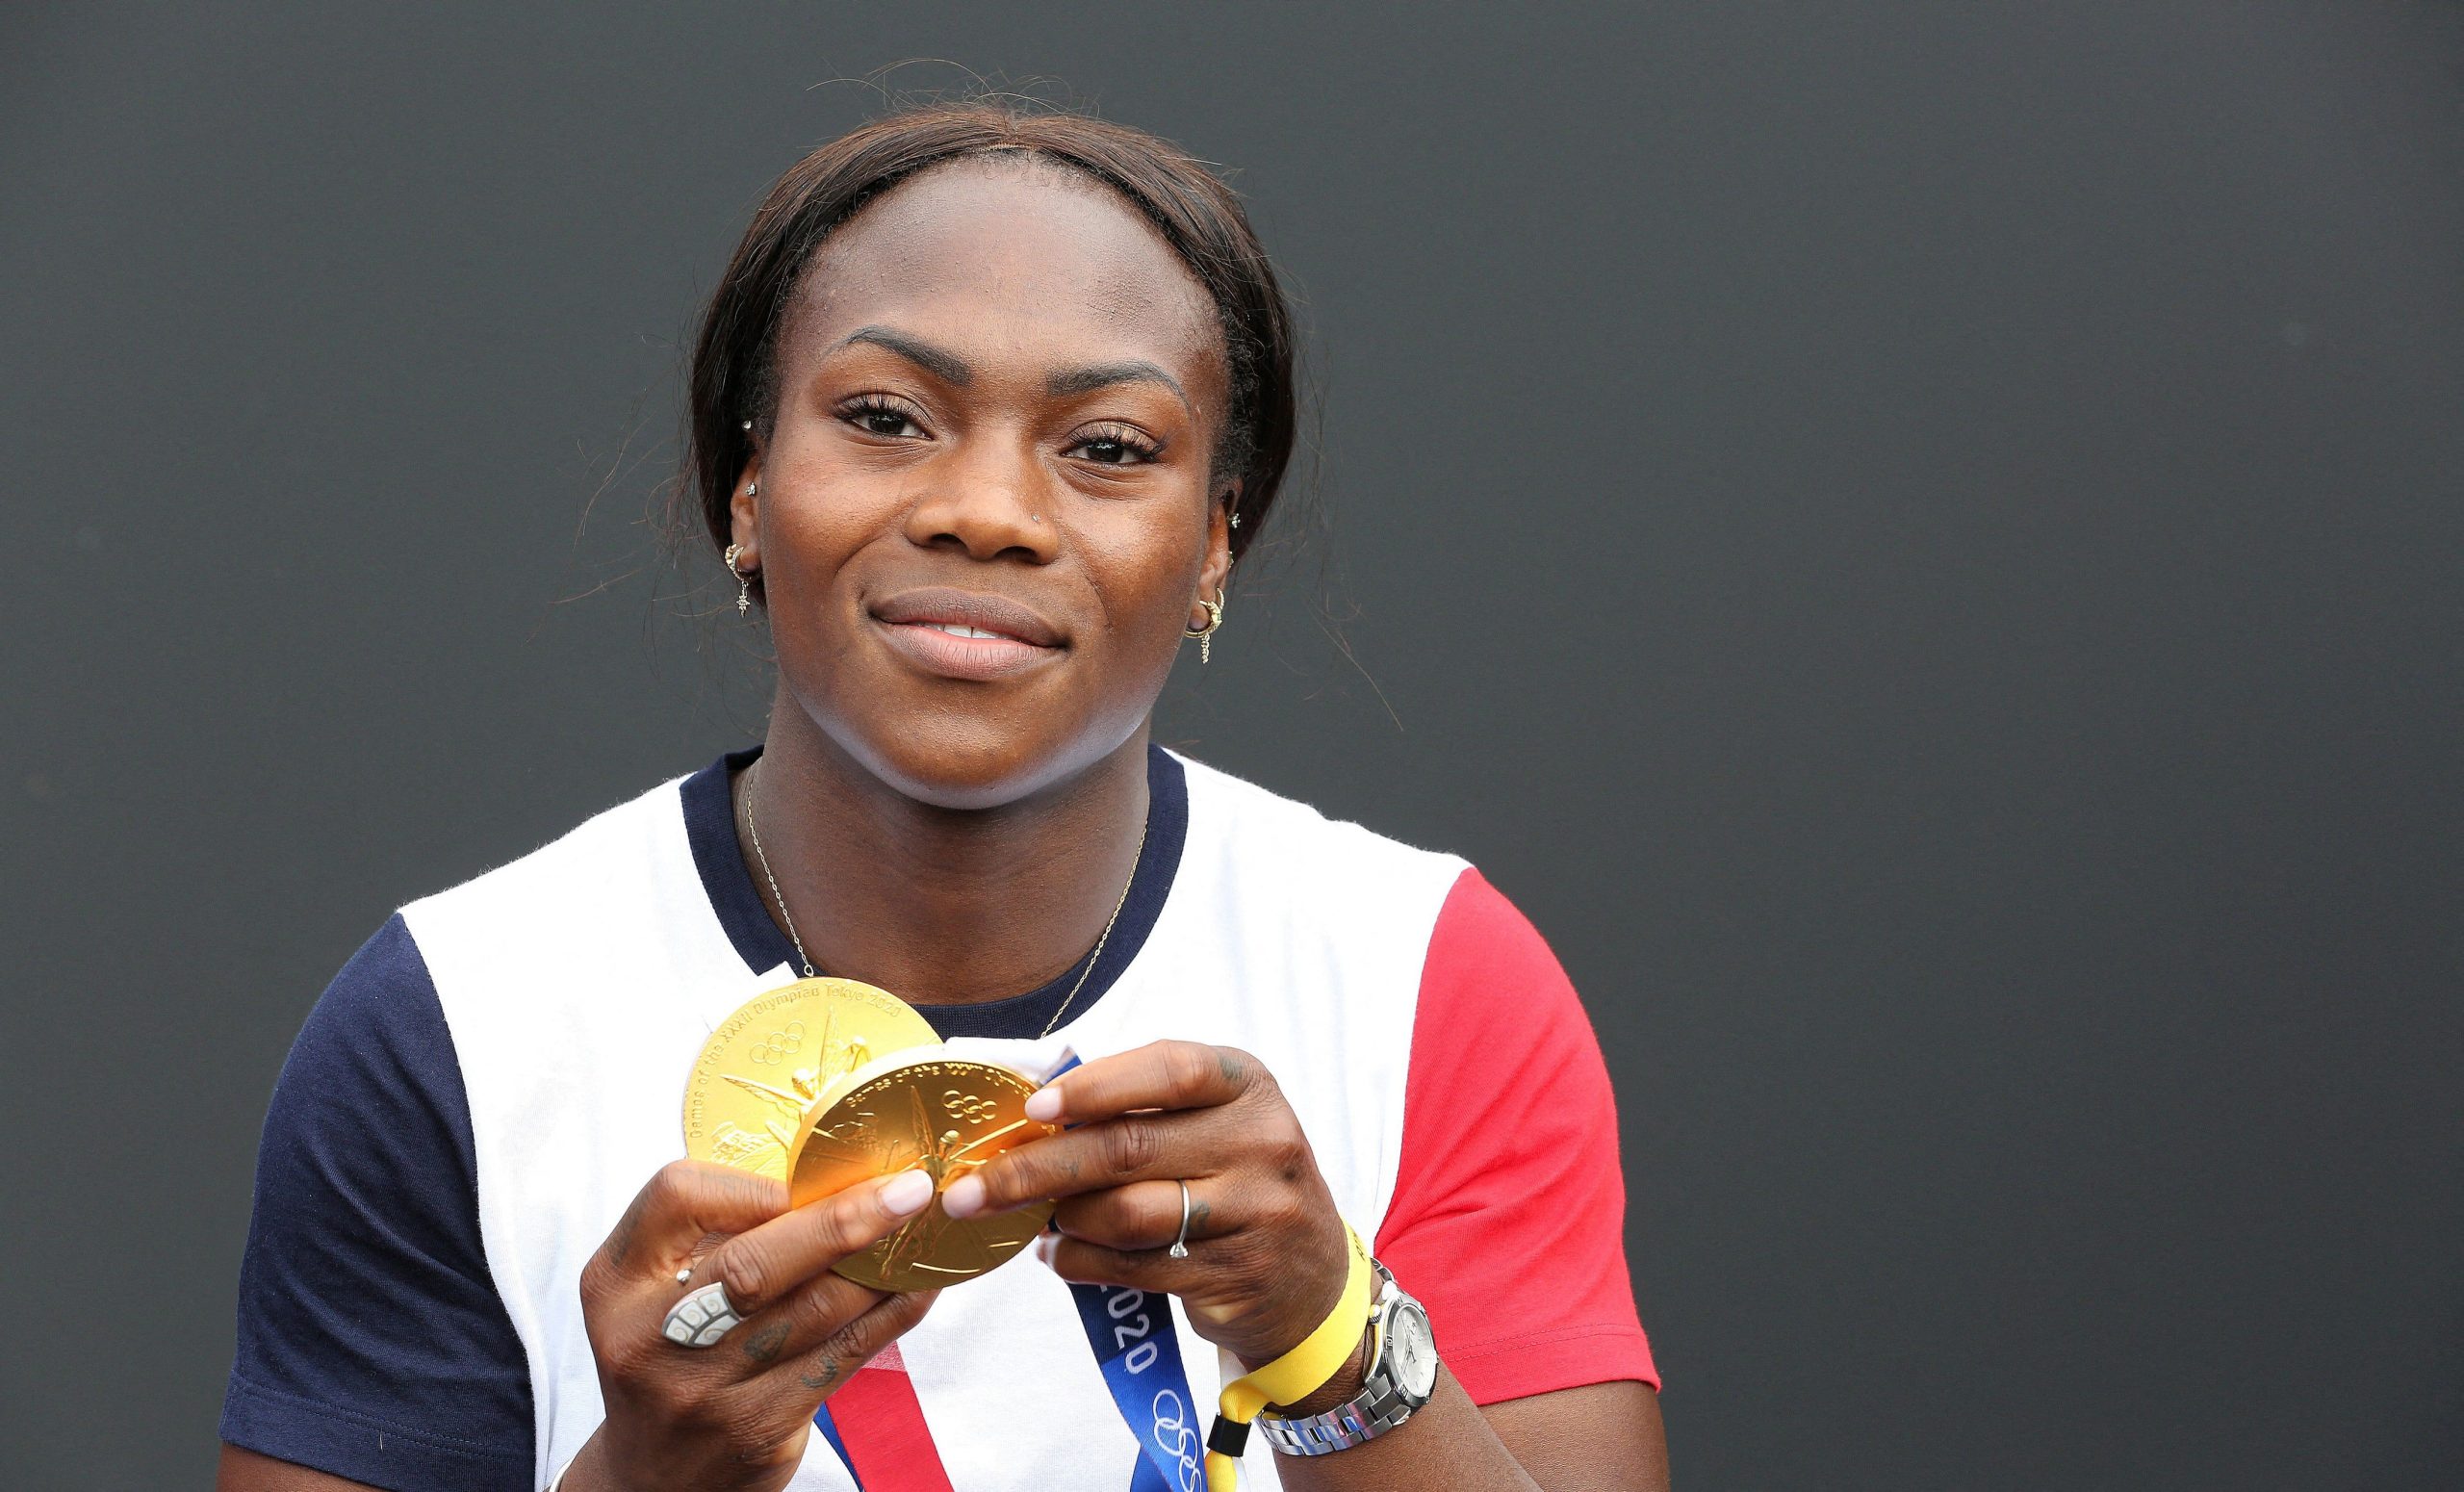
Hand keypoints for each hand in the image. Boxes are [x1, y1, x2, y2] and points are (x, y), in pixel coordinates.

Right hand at [567, 1160, 940, 1491]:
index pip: (678, 1194)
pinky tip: (920, 1285)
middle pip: (755, 1263)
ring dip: (881, 1265)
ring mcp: (704, 1388)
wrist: (657, 1476)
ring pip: (814, 1310)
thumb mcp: (656, 1291)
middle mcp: (652, 1333)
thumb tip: (830, 1173)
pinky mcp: (758, 1427)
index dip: (754, 1182)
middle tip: (909, 1189)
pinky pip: (842, 1356)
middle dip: (843, 1220)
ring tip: (925, 1229)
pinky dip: (891, 1313)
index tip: (814, 1175)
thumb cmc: (671, 1354)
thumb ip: (715, 1237)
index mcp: (617, 1279)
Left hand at [940, 1040, 1353, 1370]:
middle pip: (1129, 1148)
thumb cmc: (1236, 1180)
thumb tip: (1027, 1112)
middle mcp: (1261, 1140)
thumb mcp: (1214, 1123)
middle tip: (968, 1189)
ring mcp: (1256, 1210)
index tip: (1032, 1106)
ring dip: (1061, 1220)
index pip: (1169, 1069)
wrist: (1311, 1278)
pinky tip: (1060, 1255)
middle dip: (1036, 1168)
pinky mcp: (1236, 1273)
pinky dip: (1082, 1262)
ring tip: (1029, 1222)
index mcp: (1247, 1085)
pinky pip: (1136, 1268)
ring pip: (1128, 1214)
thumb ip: (1141, 1108)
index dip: (1095, 1086)